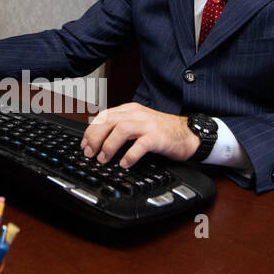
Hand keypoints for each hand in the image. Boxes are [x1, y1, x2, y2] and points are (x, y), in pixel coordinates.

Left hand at [79, 103, 198, 169]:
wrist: (188, 134)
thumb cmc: (163, 132)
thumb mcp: (139, 125)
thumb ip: (121, 129)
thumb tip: (99, 143)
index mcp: (131, 110)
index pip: (104, 116)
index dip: (91, 130)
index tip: (84, 144)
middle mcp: (138, 115)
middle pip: (109, 121)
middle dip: (95, 137)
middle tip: (90, 153)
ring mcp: (148, 125)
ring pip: (121, 129)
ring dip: (109, 145)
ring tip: (104, 159)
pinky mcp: (158, 137)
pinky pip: (141, 144)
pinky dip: (129, 155)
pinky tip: (124, 164)